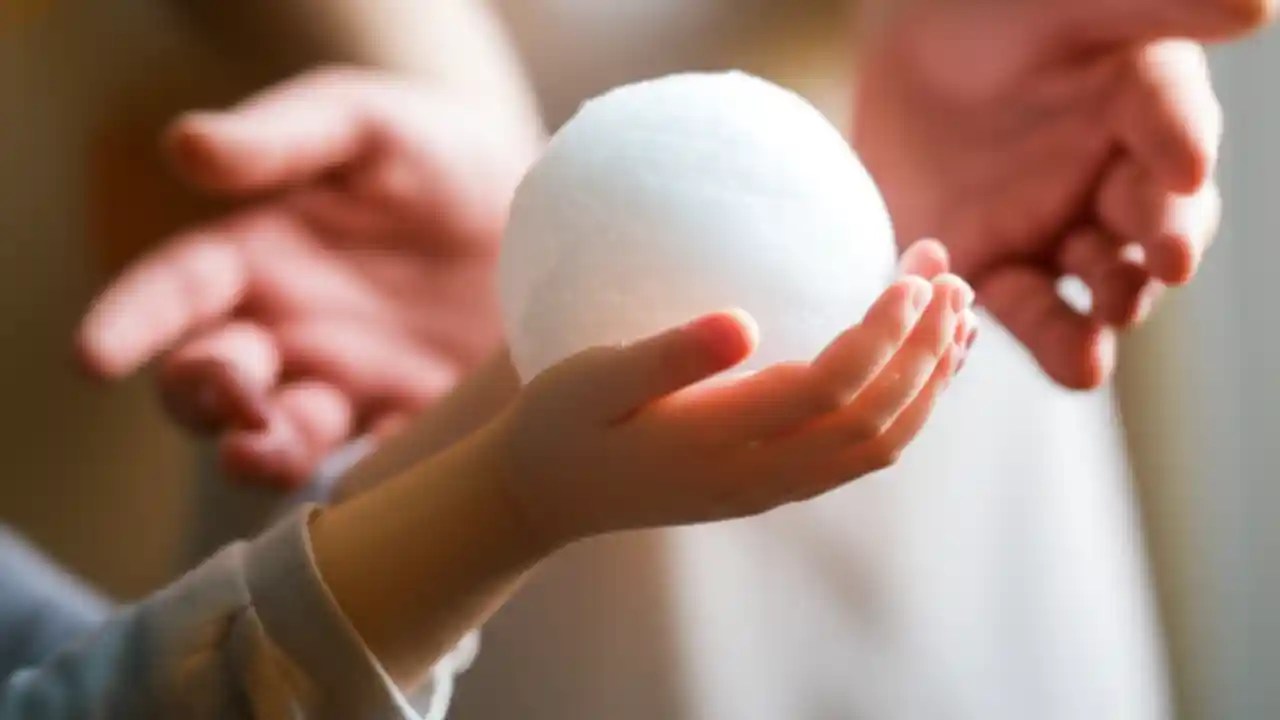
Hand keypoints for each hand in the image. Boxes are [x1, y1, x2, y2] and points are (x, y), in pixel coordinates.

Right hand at [77, 67, 542, 484]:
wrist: (542, 207)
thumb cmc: (437, 152)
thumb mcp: (366, 123)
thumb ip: (285, 138)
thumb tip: (186, 147)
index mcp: (260, 258)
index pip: (177, 291)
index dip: (132, 321)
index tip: (95, 356)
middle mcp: (293, 334)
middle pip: (211, 386)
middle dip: (204, 396)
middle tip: (234, 390)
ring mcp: (356, 387)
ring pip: (282, 442)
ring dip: (264, 454)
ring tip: (266, 448)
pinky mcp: (424, 423)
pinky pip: (386, 469)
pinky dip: (372, 485)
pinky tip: (379, 481)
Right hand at [485, 245, 976, 544]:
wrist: (548, 494)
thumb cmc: (564, 424)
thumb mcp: (594, 381)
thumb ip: (667, 355)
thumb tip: (743, 321)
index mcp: (717, 444)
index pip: (828, 391)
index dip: (881, 335)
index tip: (912, 276)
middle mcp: (758, 477)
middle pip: (873, 423)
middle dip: (926, 353)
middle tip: (954, 279)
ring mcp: (771, 487)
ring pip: (878, 445)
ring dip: (928, 382)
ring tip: (959, 313)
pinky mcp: (773, 483)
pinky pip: (859, 451)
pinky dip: (905, 405)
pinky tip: (920, 360)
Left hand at [854, 0, 1273, 387]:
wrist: (897, 53)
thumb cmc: (989, 8)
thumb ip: (1153, 3)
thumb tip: (1261, 7)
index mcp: (1142, 92)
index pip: (1171, 118)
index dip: (1179, 141)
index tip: (1186, 167)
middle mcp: (1115, 170)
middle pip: (1155, 215)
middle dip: (1165, 239)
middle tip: (1168, 260)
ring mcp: (1058, 224)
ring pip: (1104, 277)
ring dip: (1115, 306)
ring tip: (1113, 327)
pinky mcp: (997, 264)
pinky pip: (1028, 309)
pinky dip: (1052, 339)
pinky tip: (1077, 369)